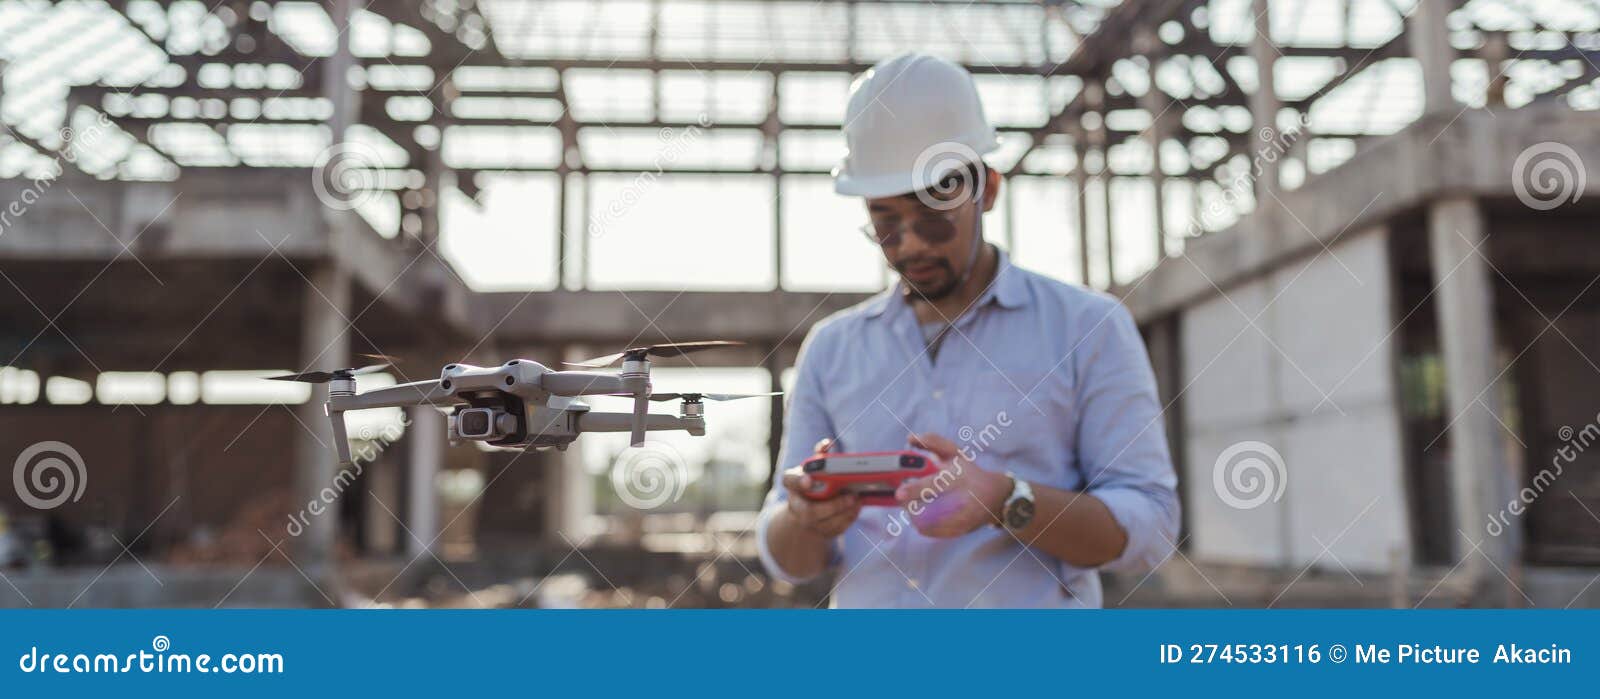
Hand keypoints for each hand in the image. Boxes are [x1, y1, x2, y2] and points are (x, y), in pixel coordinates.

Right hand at [779, 438, 861, 538]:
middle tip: (852, 496)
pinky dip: (848, 519)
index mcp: (793, 485)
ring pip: (826, 524)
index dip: (799, 481)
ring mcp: (808, 523)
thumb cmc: (811, 483)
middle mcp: (796, 507)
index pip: (791, 481)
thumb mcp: (812, 469)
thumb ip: (819, 456)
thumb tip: (828, 443)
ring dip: (845, 513)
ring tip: (858, 500)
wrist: (806, 511)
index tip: (809, 480)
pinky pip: (836, 529)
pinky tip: (857, 507)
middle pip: (811, 512)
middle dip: (833, 506)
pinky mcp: (821, 533)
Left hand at [893, 432, 1013, 537]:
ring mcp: (961, 519)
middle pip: (927, 508)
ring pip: (926, 523)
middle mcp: (962, 500)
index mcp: (958, 477)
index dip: (915, 490)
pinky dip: (921, 524)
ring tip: (914, 505)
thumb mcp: (955, 453)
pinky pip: (931, 532)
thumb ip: (933, 442)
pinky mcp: (958, 531)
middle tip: (904, 497)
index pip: (934, 485)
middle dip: (909, 504)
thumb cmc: (969, 473)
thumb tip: (909, 438)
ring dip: (914, 514)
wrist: (996, 498)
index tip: (899, 493)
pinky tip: (923, 515)